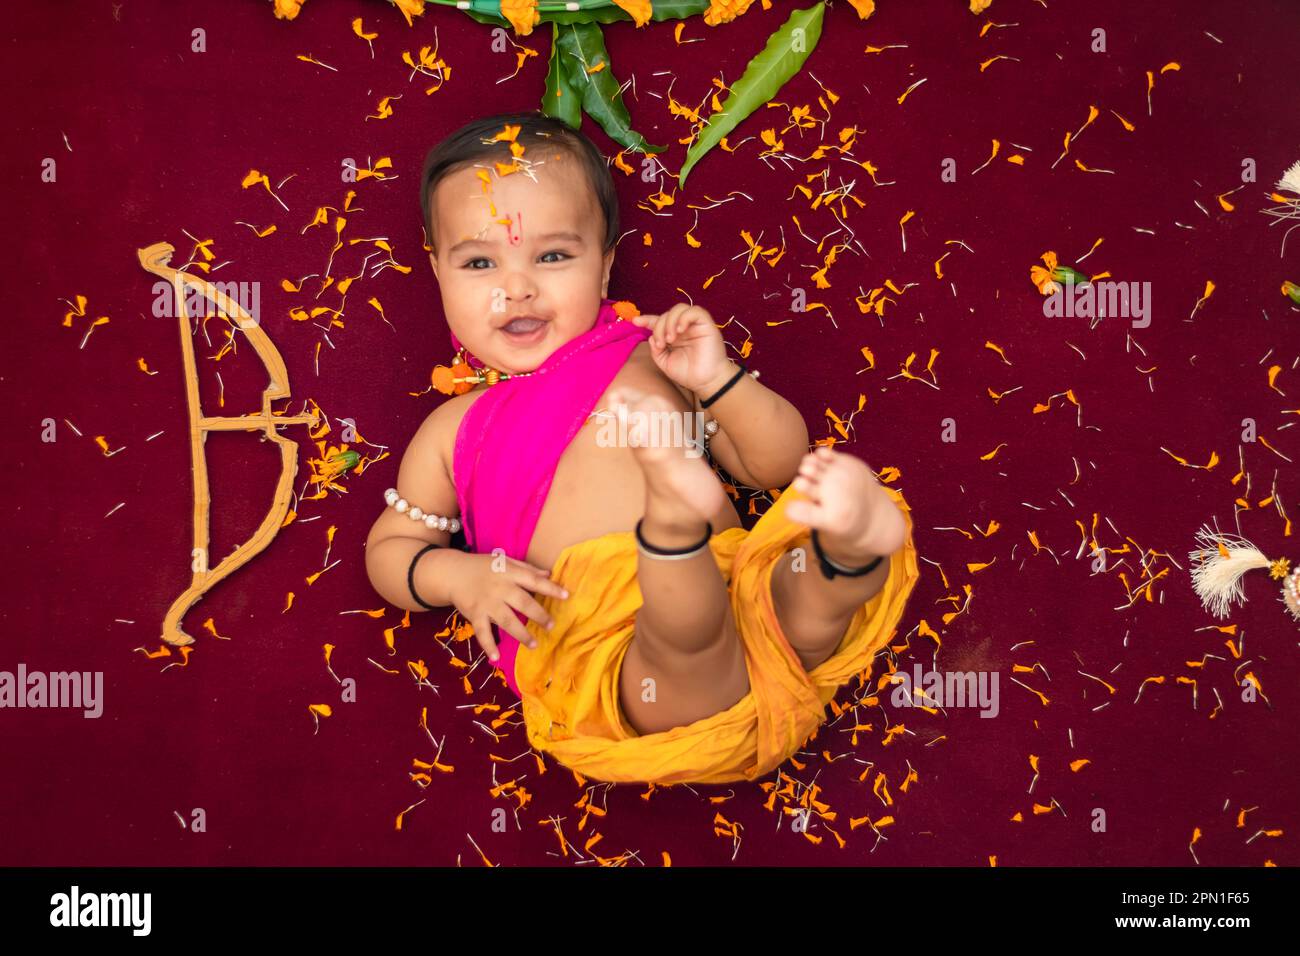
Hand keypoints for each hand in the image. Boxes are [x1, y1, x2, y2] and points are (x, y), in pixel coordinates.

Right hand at [447, 552, 569, 661]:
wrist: (452, 573)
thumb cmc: (483, 567)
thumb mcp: (505, 562)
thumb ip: (527, 569)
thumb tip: (549, 574)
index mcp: (509, 573)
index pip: (533, 581)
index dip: (550, 588)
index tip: (566, 595)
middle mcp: (500, 588)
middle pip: (523, 602)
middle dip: (538, 615)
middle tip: (551, 625)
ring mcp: (487, 603)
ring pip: (506, 620)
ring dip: (521, 634)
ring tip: (534, 645)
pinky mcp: (474, 615)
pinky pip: (482, 632)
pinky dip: (488, 646)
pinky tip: (495, 659)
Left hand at [628, 304, 729, 394]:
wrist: (705, 382)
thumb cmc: (688, 374)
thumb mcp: (665, 363)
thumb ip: (656, 350)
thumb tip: (651, 337)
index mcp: (673, 335)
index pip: (659, 322)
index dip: (647, 319)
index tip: (635, 321)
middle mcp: (683, 328)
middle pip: (666, 315)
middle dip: (658, 327)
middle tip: (660, 344)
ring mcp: (694, 325)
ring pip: (679, 309)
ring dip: (669, 322)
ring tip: (670, 339)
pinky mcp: (706, 324)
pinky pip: (694, 311)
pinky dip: (684, 318)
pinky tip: (680, 331)